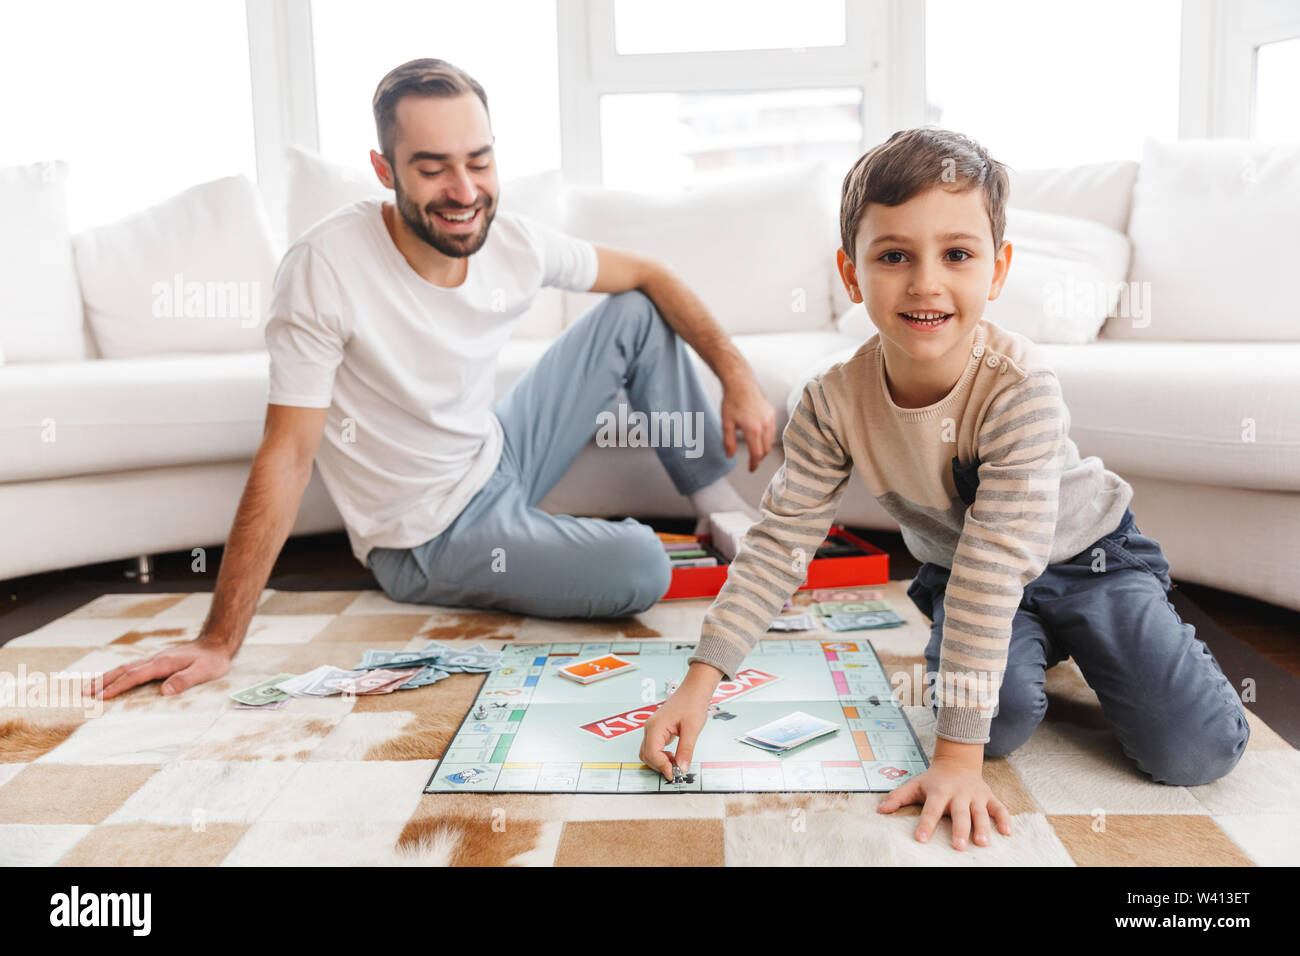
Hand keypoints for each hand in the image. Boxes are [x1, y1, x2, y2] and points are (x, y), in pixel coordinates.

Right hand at [83, 637, 232, 699]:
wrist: (216, 644)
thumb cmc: (212, 661)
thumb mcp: (204, 672)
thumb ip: (185, 680)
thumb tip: (164, 691)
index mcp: (163, 663)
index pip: (135, 676)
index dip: (117, 687)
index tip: (101, 697)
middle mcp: (155, 659)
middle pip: (123, 670)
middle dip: (103, 681)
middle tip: (84, 693)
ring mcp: (155, 659)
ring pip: (126, 667)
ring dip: (107, 676)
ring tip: (89, 687)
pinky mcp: (157, 661)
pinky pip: (133, 667)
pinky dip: (118, 674)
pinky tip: (113, 679)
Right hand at [639, 674, 715, 779]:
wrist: (694, 691)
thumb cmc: (692, 703)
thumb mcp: (692, 729)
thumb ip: (686, 750)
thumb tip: (682, 768)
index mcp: (656, 726)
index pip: (652, 753)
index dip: (662, 766)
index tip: (674, 774)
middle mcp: (650, 727)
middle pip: (647, 755)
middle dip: (660, 765)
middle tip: (676, 769)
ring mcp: (652, 728)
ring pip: (648, 753)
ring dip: (659, 761)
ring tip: (675, 762)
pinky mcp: (656, 730)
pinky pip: (653, 748)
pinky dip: (661, 756)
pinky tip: (673, 756)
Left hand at [720, 374, 775, 471]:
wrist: (741, 383)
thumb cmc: (732, 402)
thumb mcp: (726, 423)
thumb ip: (728, 442)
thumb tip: (730, 457)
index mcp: (752, 429)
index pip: (757, 454)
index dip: (754, 464)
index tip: (751, 470)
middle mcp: (764, 425)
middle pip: (765, 449)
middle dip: (759, 458)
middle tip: (752, 462)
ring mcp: (770, 418)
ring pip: (771, 441)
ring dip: (764, 449)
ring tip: (756, 451)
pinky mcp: (772, 413)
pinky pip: (773, 431)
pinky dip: (767, 438)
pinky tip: (760, 438)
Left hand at [876, 756, 1012, 849]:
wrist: (958, 762)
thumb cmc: (933, 780)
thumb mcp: (915, 785)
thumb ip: (898, 797)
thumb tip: (880, 810)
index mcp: (938, 791)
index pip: (931, 809)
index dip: (925, 824)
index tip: (921, 839)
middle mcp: (958, 793)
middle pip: (959, 813)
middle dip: (960, 829)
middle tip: (959, 847)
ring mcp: (975, 795)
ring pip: (980, 812)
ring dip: (983, 827)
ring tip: (982, 843)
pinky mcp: (988, 797)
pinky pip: (999, 808)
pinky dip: (1004, 819)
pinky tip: (1007, 833)